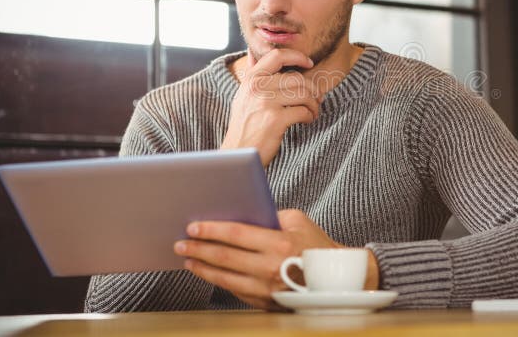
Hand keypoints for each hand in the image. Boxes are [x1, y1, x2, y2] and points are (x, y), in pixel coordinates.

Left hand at [174, 209, 379, 309]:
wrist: (337, 279)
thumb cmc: (316, 245)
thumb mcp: (297, 221)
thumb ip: (269, 217)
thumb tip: (240, 214)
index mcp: (280, 244)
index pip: (236, 235)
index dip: (212, 230)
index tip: (193, 226)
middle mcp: (270, 268)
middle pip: (224, 257)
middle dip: (199, 248)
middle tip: (180, 242)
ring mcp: (266, 289)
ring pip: (224, 278)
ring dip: (202, 267)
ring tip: (187, 258)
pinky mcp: (265, 302)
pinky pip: (234, 290)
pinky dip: (217, 280)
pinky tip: (206, 272)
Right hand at [222, 49, 322, 165]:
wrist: (238, 152)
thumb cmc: (244, 125)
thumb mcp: (242, 96)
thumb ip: (251, 76)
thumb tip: (252, 53)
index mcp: (251, 79)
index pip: (277, 56)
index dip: (297, 56)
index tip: (309, 62)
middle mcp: (257, 87)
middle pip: (296, 78)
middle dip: (312, 89)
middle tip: (317, 98)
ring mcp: (266, 103)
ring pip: (303, 94)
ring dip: (313, 104)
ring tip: (313, 111)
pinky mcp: (275, 120)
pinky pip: (303, 111)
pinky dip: (310, 116)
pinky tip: (307, 120)